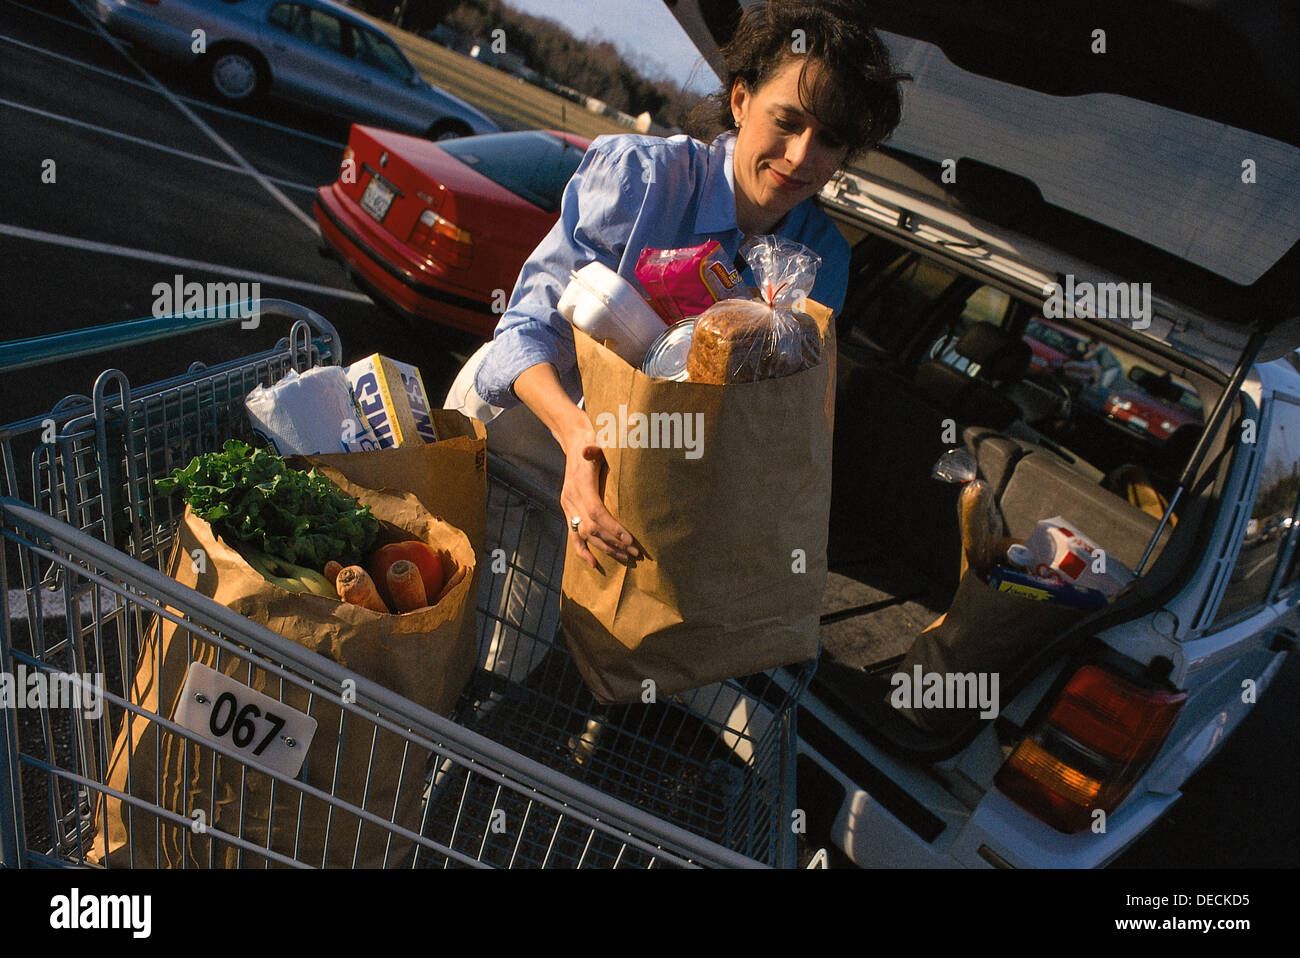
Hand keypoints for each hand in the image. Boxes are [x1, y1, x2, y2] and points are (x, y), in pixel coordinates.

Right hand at [511, 362, 637, 569]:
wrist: (574, 440)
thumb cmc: (592, 440)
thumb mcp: (596, 440)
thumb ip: (595, 448)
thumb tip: (591, 449)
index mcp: (580, 485)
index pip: (597, 513)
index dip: (613, 528)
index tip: (630, 540)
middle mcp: (571, 499)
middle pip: (592, 529)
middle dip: (614, 543)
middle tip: (635, 553)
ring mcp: (567, 506)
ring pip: (584, 535)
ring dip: (605, 549)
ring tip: (625, 558)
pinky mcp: (568, 510)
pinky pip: (573, 536)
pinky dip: (582, 551)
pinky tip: (594, 564)